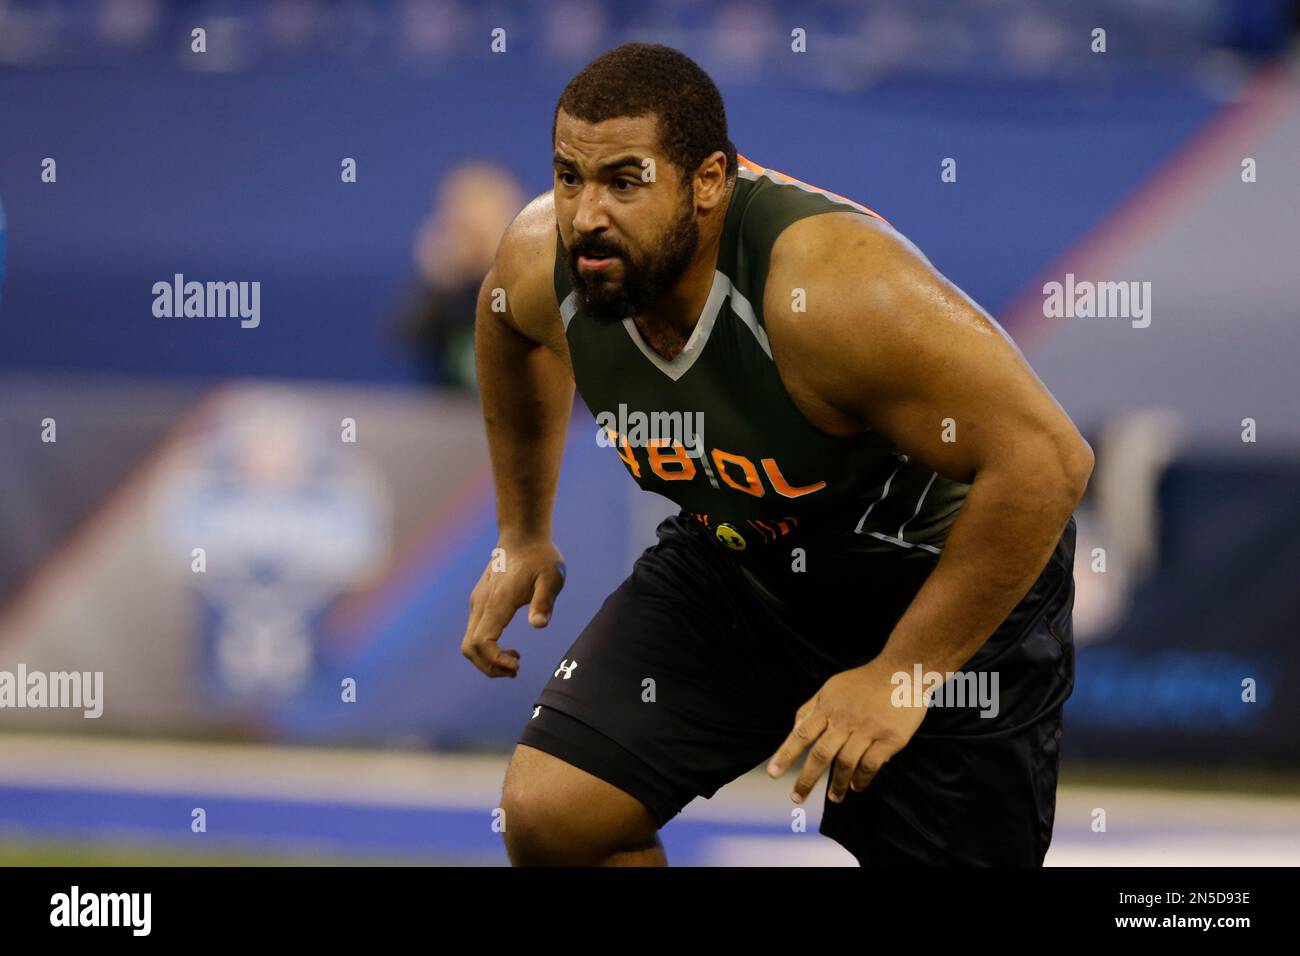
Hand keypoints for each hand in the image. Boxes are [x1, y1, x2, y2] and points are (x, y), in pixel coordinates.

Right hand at [461, 538, 565, 677]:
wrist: (522, 536)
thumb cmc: (540, 557)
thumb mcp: (551, 577)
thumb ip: (544, 601)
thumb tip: (539, 625)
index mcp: (497, 601)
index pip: (482, 641)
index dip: (495, 660)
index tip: (517, 665)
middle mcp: (481, 604)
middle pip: (470, 648)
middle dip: (489, 666)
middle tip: (516, 669)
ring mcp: (478, 603)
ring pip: (469, 643)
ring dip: (487, 660)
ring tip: (515, 661)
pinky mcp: (480, 602)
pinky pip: (475, 634)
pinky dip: (487, 648)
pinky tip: (510, 648)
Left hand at [767, 659, 927, 804]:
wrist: (902, 672)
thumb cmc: (863, 682)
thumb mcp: (830, 688)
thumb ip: (811, 709)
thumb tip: (794, 730)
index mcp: (828, 708)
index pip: (801, 735)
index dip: (786, 755)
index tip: (773, 773)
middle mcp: (845, 720)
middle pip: (821, 755)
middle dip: (807, 779)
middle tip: (797, 797)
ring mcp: (868, 730)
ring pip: (845, 764)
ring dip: (837, 784)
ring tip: (833, 797)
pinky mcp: (889, 739)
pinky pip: (870, 765)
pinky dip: (862, 779)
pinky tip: (856, 786)